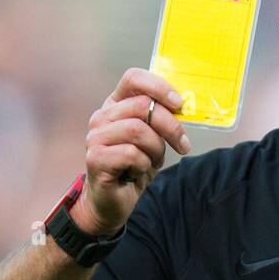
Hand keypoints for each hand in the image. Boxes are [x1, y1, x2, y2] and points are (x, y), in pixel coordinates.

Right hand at [71, 68, 190, 235]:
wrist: (115, 200)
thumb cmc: (135, 166)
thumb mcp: (154, 138)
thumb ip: (162, 119)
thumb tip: (183, 106)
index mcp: (116, 105)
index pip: (133, 78)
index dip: (159, 87)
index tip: (180, 104)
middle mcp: (102, 116)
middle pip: (142, 106)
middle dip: (170, 126)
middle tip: (182, 144)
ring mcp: (95, 137)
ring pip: (137, 130)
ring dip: (156, 149)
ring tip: (153, 162)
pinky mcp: (95, 158)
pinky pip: (130, 154)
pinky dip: (143, 165)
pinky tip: (136, 173)